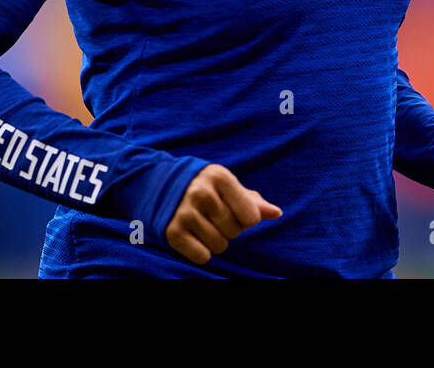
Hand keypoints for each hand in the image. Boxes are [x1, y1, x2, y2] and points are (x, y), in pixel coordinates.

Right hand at [164, 164, 281, 263]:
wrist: (156, 182)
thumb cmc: (201, 185)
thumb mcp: (225, 185)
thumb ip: (252, 200)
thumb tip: (277, 213)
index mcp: (219, 176)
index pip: (251, 216)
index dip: (246, 218)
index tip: (232, 209)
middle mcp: (201, 192)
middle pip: (235, 231)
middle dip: (228, 228)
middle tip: (213, 216)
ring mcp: (184, 212)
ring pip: (220, 246)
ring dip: (215, 241)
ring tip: (202, 224)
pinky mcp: (171, 231)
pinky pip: (202, 257)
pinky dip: (200, 251)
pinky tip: (191, 235)